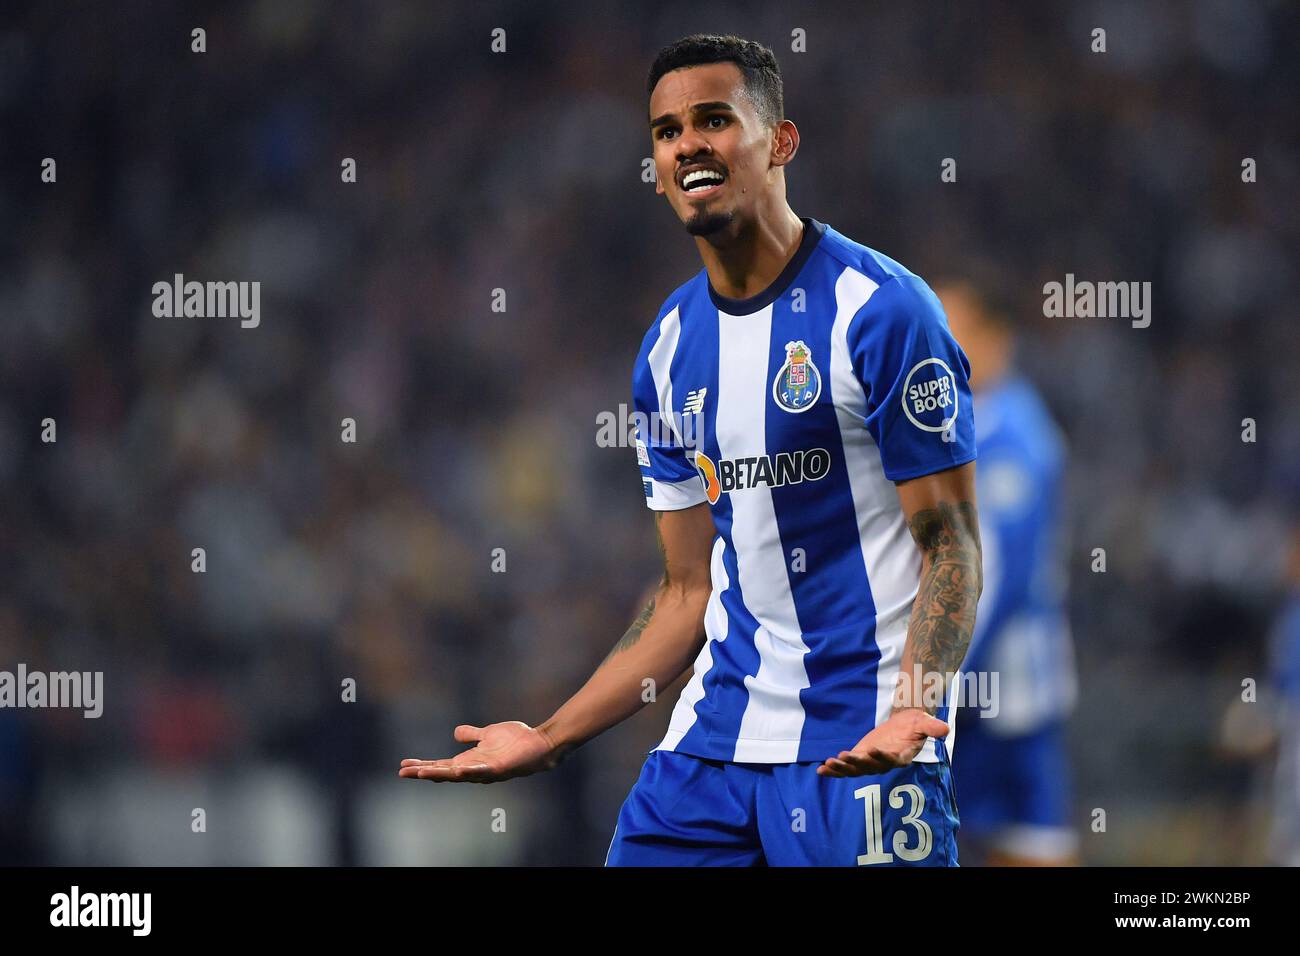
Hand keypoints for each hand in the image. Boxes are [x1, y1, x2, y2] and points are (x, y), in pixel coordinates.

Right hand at [398, 721, 561, 783]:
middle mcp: (474, 769)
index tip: (403, 766)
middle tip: (402, 772)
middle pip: (444, 773)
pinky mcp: (499, 768)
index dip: (423, 766)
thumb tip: (455, 733)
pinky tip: (457, 770)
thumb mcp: (487, 734)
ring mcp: (486, 771)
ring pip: (458, 775)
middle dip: (423, 773)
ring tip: (421, 773)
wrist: (538, 744)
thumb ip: (472, 735)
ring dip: (440, 775)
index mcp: (469, 760)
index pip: (441, 765)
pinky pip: (482, 771)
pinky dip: (470, 771)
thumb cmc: (515, 741)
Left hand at [816, 709, 948, 776]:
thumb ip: (932, 728)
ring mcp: (871, 763)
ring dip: (842, 768)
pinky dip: (834, 771)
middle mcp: (884, 763)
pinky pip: (846, 769)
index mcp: (900, 756)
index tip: (873, 750)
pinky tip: (820, 770)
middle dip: (856, 764)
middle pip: (870, 767)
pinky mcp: (860, 759)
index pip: (891, 759)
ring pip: (856, 770)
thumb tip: (945, 729)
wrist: (904, 724)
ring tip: (828, 764)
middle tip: (843, 758)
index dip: (882, 757)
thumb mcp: (924, 722)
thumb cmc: (915, 724)